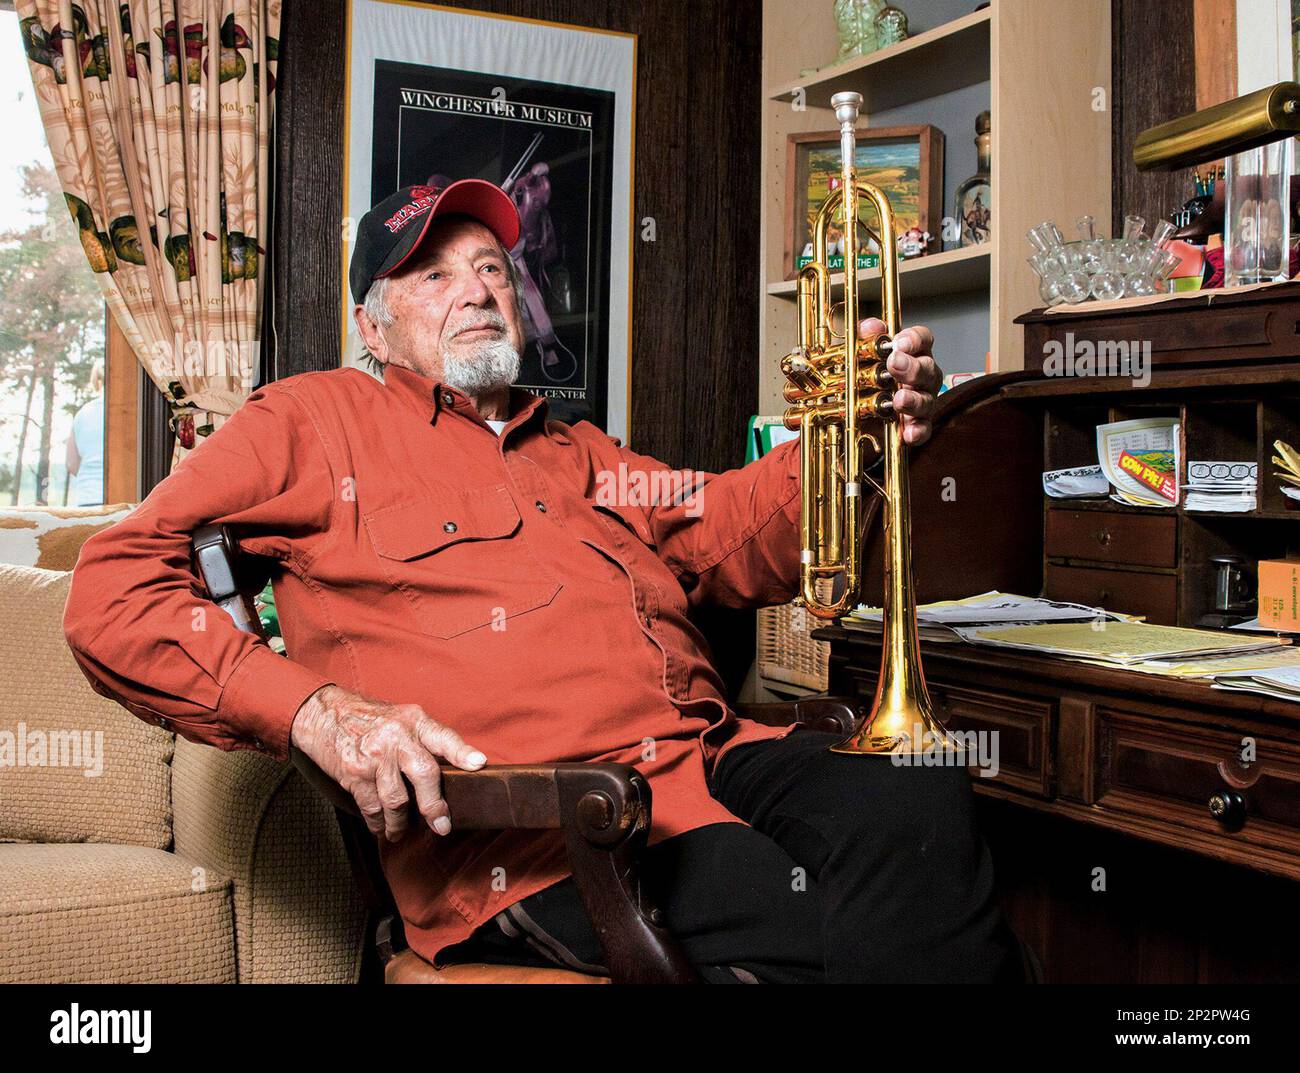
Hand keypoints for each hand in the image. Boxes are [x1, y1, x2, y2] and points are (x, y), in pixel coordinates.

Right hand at [290, 684, 485, 841]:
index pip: (444, 737)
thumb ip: (425, 739)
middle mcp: (396, 737)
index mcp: (414, 721)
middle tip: (440, 825)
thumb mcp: (403, 717)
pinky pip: (371, 806)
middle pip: (423, 775)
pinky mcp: (354, 774)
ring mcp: (374, 757)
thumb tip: (454, 769)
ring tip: (401, 831)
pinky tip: (382, 826)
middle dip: (433, 806)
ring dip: (401, 823)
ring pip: (396, 800)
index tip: (478, 764)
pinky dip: (378, 822)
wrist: (324, 714)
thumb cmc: (370, 718)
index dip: (462, 752)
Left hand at [858, 318, 942, 445]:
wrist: (851, 414)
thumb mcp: (853, 354)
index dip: (914, 339)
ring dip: (914, 399)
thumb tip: (871, 326)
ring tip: (899, 399)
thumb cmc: (860, 377)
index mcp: (909, 354)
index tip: (899, 342)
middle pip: (927, 368)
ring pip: (927, 399)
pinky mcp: (914, 425)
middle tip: (894, 364)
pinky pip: (924, 429)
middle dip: (912, 367)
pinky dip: (918, 431)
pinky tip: (908, 433)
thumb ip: (862, 338)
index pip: (922, 340)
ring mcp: (920, 401)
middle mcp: (919, 376)